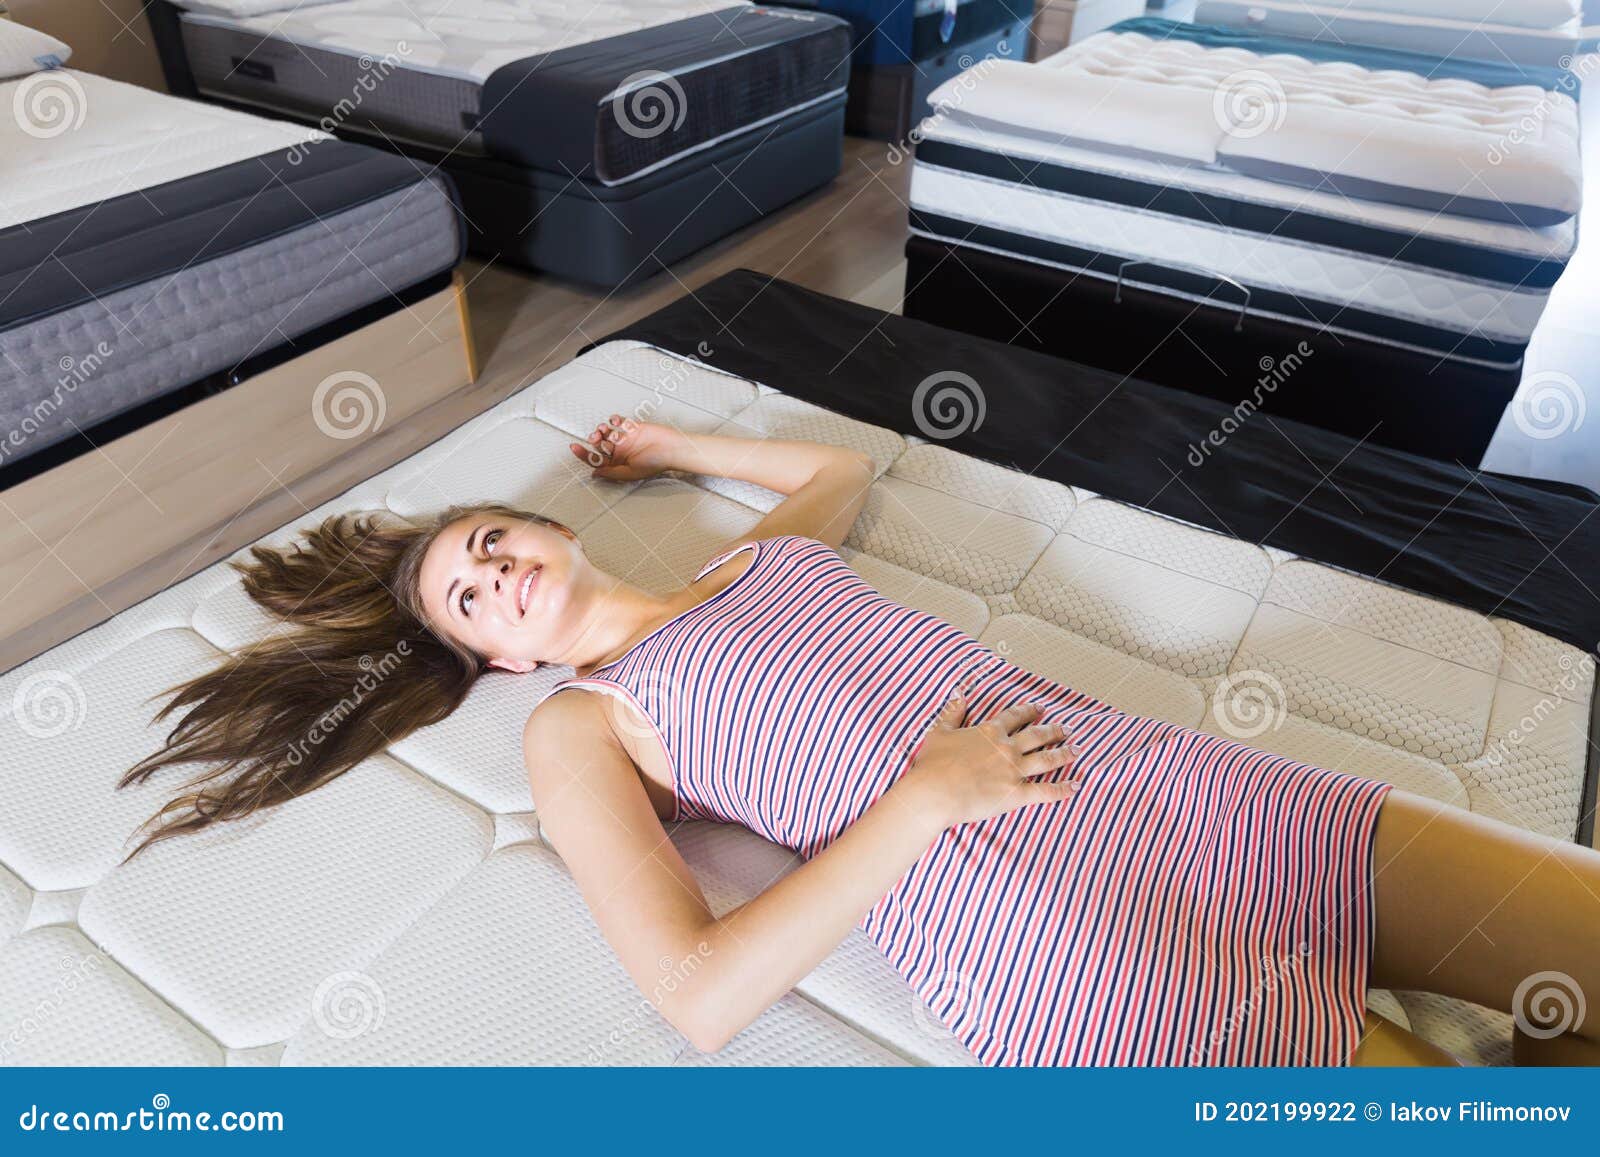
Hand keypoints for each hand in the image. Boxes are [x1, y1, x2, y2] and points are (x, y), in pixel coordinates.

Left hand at [570, 415, 684, 481]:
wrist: (670, 449)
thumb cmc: (654, 464)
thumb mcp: (629, 473)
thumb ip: (610, 473)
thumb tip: (594, 474)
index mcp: (617, 464)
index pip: (596, 459)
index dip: (584, 453)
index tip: (574, 447)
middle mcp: (620, 452)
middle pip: (599, 444)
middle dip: (594, 439)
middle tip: (595, 437)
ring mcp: (626, 439)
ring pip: (606, 432)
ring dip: (602, 429)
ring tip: (604, 429)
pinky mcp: (632, 428)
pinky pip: (618, 422)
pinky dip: (614, 420)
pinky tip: (615, 422)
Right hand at [897, 699, 1079, 829]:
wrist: (934, 792)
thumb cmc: (933, 763)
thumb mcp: (939, 731)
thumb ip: (953, 712)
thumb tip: (959, 693)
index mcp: (990, 732)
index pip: (1015, 717)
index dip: (1029, 711)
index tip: (1040, 708)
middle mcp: (1007, 748)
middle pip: (1038, 735)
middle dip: (1054, 730)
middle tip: (1066, 729)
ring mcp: (1014, 771)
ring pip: (1047, 759)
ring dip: (1064, 754)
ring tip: (1076, 750)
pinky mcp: (1017, 794)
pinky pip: (1046, 791)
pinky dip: (1063, 789)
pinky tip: (1076, 786)